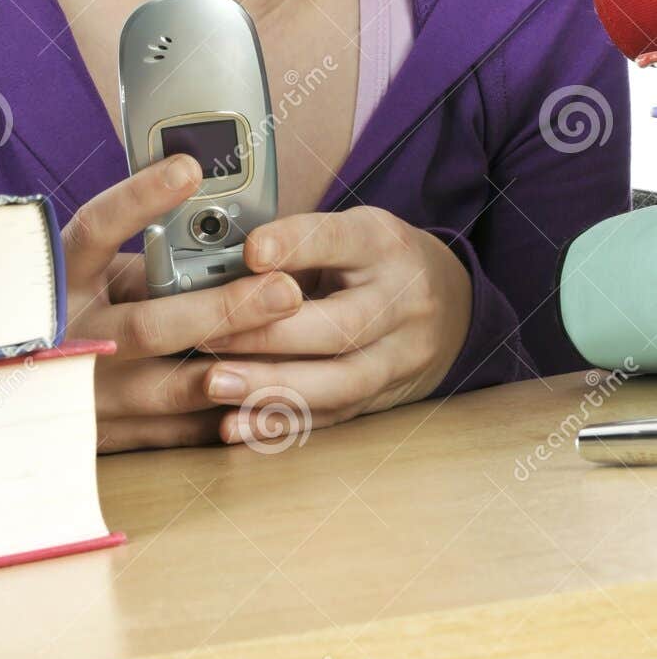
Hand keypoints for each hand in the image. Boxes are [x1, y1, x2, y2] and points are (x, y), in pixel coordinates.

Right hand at [60, 153, 304, 452]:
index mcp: (60, 280)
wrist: (3, 392)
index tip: (190, 168)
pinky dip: (224, 416)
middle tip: (286, 288)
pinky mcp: (106, 437)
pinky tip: (272, 396)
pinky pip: (175, 432)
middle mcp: (68, 338)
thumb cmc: (74, 313)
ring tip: (289, 351)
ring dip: (237, 368)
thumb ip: (145, 265)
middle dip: (225, 309)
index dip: (139, 199)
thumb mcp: (94, 278)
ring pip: (167, 388)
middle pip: (150, 325)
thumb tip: (227, 240)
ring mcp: (85, 395)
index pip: (96, 230)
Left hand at [196, 206, 473, 443]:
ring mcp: (399, 355)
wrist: (452, 304)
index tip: (250, 251)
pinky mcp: (384, 397)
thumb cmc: (375, 261)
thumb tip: (213, 261)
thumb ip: (293, 246)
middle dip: (267, 335)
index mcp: (383, 245)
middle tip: (205, 334)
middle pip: (339, 325)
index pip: (339, 240)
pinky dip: (280, 424)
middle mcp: (401, 301)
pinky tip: (233, 426)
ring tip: (213, 384)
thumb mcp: (348, 232)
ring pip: (339, 381)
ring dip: (271, 387)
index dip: (295, 245)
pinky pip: (332, 416)